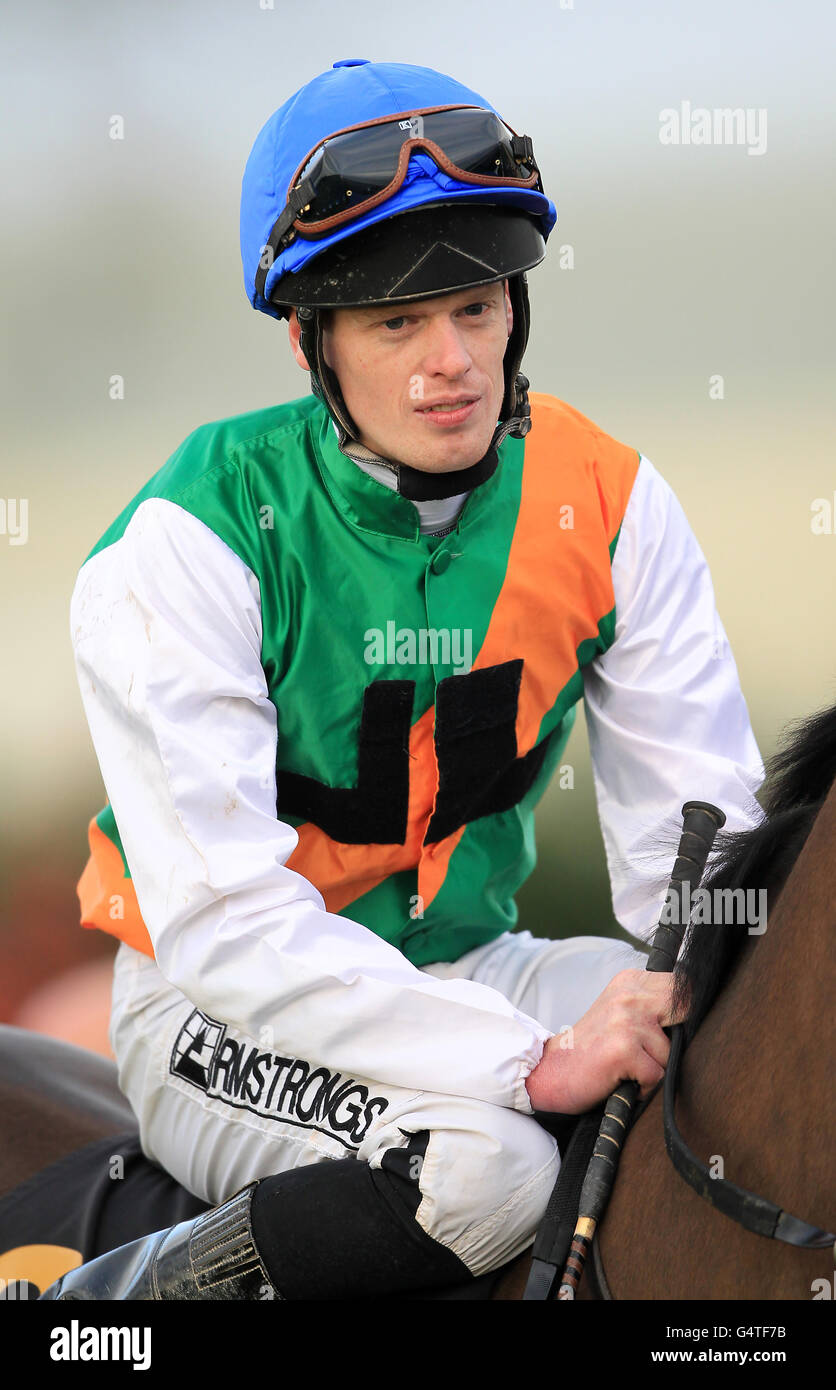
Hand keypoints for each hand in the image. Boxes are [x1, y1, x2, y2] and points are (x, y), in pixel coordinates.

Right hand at [524, 969, 687, 1113]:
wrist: (552, 1072)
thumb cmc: (592, 1049)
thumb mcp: (622, 1014)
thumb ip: (655, 1007)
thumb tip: (701, 1014)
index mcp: (631, 981)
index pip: (684, 988)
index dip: (685, 1014)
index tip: (668, 1029)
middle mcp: (629, 995)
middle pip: (686, 1014)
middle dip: (673, 1040)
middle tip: (645, 1051)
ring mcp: (626, 1020)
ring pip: (670, 1053)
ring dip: (654, 1068)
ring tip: (626, 1066)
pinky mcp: (623, 1049)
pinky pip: (657, 1076)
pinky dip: (643, 1087)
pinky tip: (620, 1079)